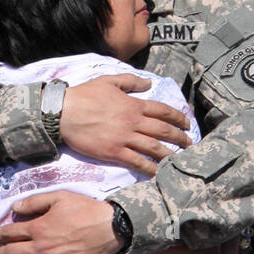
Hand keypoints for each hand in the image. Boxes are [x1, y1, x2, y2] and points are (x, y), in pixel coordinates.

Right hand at [59, 74, 189, 176]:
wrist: (63, 112)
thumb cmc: (84, 95)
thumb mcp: (109, 80)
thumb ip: (130, 81)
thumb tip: (148, 84)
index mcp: (133, 104)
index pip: (163, 111)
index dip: (178, 117)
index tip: (187, 124)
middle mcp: (133, 121)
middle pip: (163, 130)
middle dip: (179, 138)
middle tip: (190, 144)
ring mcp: (124, 138)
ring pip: (154, 148)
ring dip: (169, 154)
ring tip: (180, 160)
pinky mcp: (114, 152)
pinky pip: (137, 162)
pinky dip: (150, 168)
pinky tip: (158, 173)